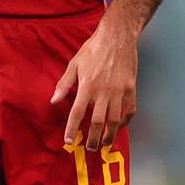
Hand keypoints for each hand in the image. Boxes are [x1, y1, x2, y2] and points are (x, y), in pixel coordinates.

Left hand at [51, 12, 137, 149]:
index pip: (77, 113)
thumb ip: (64, 84)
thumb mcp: (74, 63)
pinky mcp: (131, 88)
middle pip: (98, 121)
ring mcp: (120, 91)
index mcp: (87, 85)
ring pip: (115, 119)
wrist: (118, 36)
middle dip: (94, 138)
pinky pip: (129, 110)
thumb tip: (53, 101)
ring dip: (110, 134)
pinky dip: (125, 121)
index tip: (69, 140)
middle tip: (91, 148)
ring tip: (105, 143)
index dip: (72, 129)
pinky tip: (120, 127)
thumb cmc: (93, 49)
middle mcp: (104, 91)